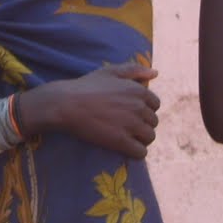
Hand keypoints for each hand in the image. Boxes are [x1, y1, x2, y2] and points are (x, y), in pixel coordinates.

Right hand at [18, 64, 160, 160]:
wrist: (67, 104)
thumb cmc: (87, 86)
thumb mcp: (111, 71)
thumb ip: (135, 70)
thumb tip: (156, 73)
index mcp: (138, 90)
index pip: (155, 104)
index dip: (144, 109)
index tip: (131, 113)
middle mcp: (139, 107)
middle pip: (153, 122)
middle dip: (142, 124)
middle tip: (126, 126)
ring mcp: (131, 125)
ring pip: (149, 137)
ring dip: (140, 139)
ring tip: (127, 138)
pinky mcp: (121, 141)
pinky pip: (141, 152)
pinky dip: (135, 152)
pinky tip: (125, 148)